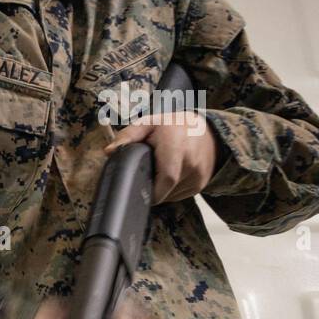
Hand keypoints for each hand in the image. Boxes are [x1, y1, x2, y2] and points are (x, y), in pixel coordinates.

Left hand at [102, 109, 217, 203]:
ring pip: (169, 195)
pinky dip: (168, 190)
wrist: (208, 132)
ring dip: (159, 188)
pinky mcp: (200, 186)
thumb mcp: (149, 123)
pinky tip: (168, 174)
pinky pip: (177, 195)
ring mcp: (198, 176)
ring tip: (158, 169)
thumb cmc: (174, 127)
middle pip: (164, 189)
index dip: (151, 189)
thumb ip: (128, 135)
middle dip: (150, 186)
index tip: (137, 187)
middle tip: (144, 172)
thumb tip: (110, 151)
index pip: (167, 177)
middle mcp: (191, 161)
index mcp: (176, 143)